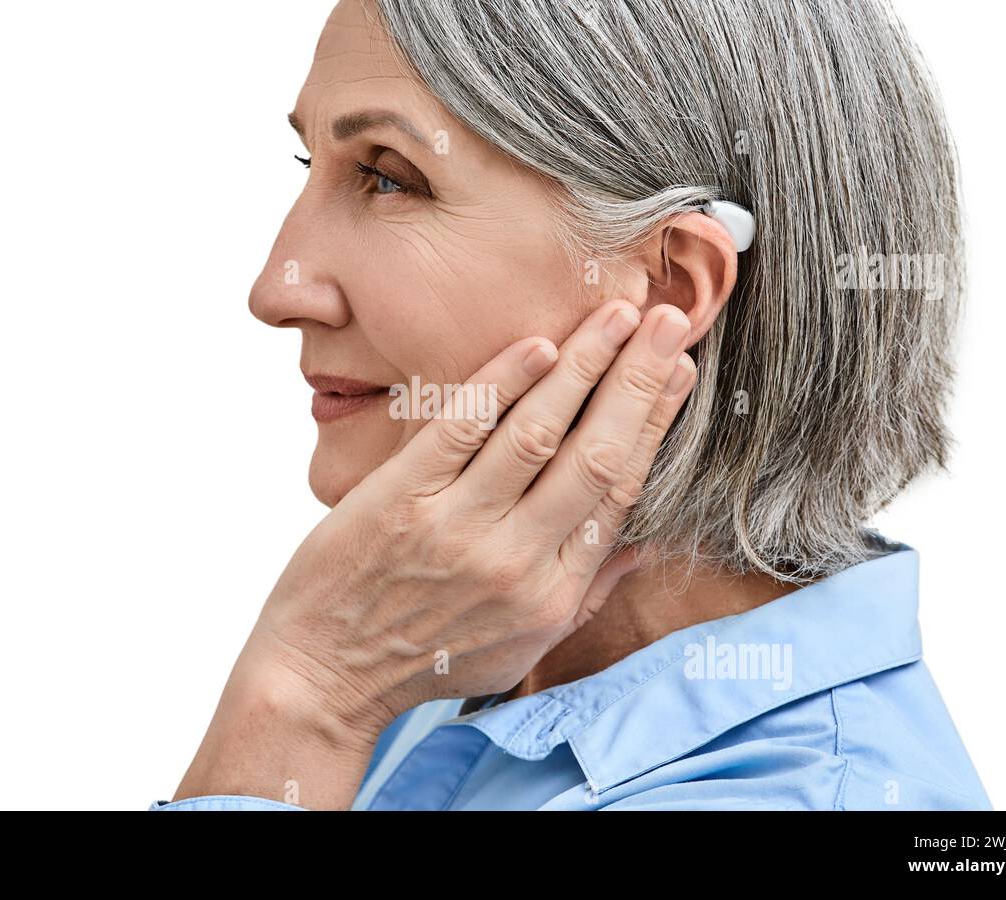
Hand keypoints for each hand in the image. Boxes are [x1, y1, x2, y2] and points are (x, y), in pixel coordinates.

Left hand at [175, 300, 695, 807]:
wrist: (325, 676)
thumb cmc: (426, 658)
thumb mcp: (520, 647)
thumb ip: (586, 592)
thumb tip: (645, 545)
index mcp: (551, 594)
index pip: (618, 491)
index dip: (654, 424)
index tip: (680, 370)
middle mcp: (512, 561)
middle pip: (593, 455)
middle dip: (638, 380)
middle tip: (668, 319)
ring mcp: (453, 528)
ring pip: (535, 434)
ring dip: (583, 367)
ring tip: (616, 314)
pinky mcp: (398, 500)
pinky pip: (458, 430)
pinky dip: (500, 384)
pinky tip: (537, 345)